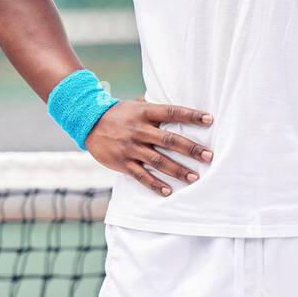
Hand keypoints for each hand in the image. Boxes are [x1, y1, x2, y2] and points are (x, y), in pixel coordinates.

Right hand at [84, 94, 213, 196]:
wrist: (87, 122)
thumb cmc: (118, 113)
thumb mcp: (136, 104)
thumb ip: (154, 107)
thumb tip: (178, 104)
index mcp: (144, 112)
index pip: (172, 112)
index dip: (191, 115)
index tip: (210, 119)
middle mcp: (139, 130)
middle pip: (169, 139)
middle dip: (190, 148)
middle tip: (208, 156)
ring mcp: (130, 147)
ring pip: (158, 160)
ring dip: (177, 170)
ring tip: (194, 177)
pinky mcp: (122, 162)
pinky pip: (141, 175)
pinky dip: (155, 184)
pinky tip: (168, 191)